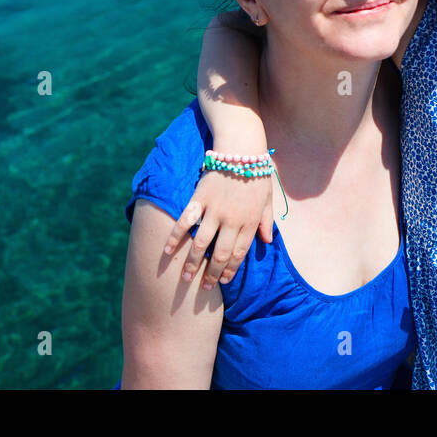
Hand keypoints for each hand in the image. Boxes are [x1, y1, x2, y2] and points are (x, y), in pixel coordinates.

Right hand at [163, 170, 273, 289]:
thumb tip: (267, 241)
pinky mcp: (199, 200)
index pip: (239, 253)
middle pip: (220, 254)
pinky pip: (185, 223)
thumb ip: (266, 221)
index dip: (231, 269)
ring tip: (186, 278)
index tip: (223, 281)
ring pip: (201, 244)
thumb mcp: (267, 199)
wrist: (242, 149)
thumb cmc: (257, 174)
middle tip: (204, 287)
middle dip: (212, 274)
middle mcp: (232, 220)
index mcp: (250, 221)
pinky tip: (168, 252)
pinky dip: (175, 238)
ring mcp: (214, 211)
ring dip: (192, 264)